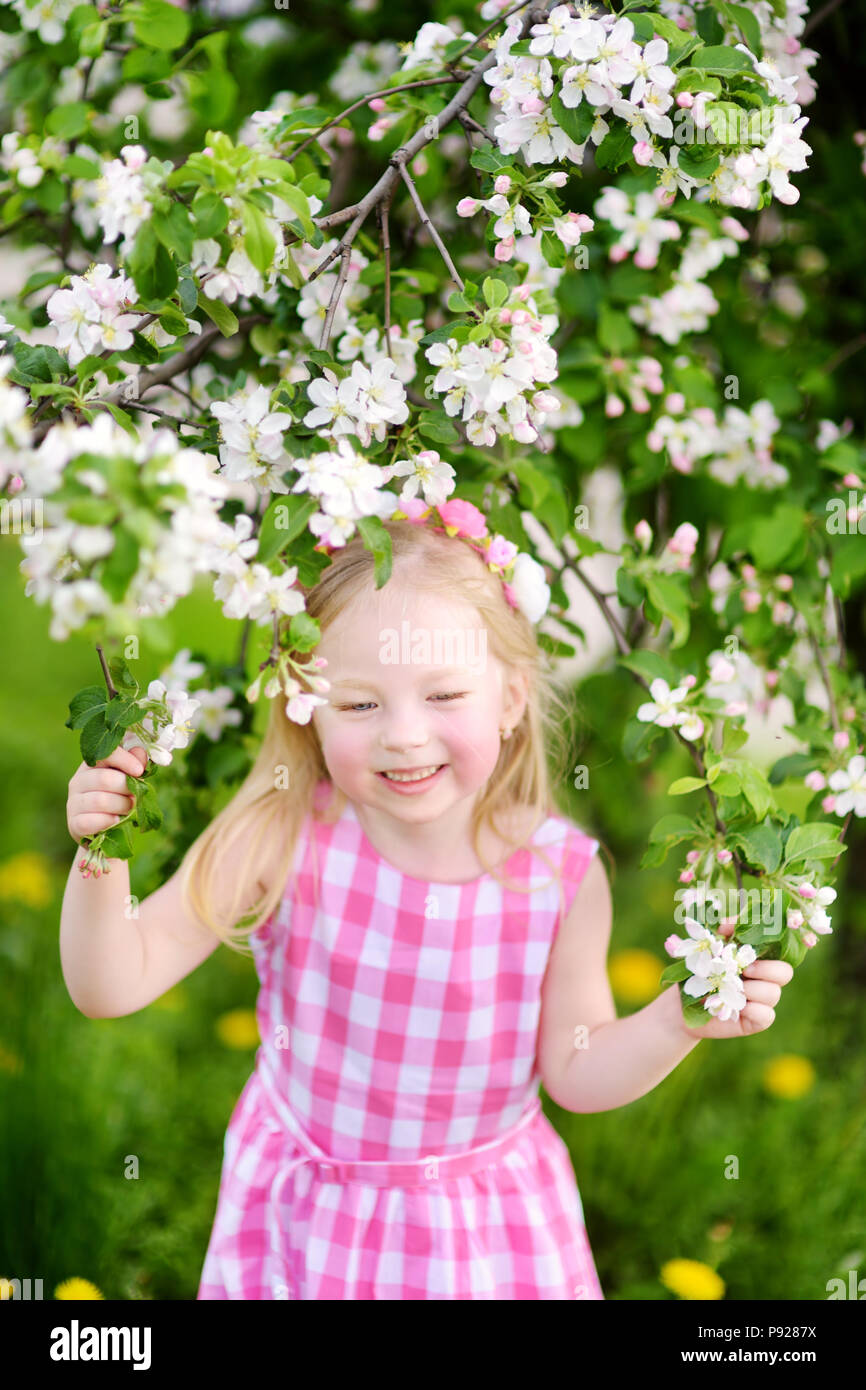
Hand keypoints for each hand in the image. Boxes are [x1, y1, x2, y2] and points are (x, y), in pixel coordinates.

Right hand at [67, 745, 147, 845]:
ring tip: (128, 809)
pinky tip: (116, 821)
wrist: (100, 827)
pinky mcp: (74, 823)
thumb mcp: (126, 778)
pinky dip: (107, 822)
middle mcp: (77, 782)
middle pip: (105, 779)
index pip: (104, 755)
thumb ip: (134, 764)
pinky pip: (90, 821)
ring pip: (100, 801)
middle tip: (135, 796)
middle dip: (126, 788)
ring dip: (121, 806)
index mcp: (90, 766)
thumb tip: (140, 753)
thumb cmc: (116, 797)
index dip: (124, 760)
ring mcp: (73, 803)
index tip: (139, 771)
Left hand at [675, 922, 794, 1041]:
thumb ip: (722, 932)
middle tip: (743, 970)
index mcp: (758, 959)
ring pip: (774, 993)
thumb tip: (728, 925)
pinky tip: (735, 1007)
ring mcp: (761, 1001)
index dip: (769, 945)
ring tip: (730, 989)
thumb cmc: (698, 971)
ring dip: (751, 989)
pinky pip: (767, 1015)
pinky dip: (752, 1010)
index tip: (743, 945)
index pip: (780, 950)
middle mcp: (764, 979)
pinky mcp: (756, 1021)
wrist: (683, 1001)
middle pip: (785, 972)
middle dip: (766, 969)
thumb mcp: (708, 947)